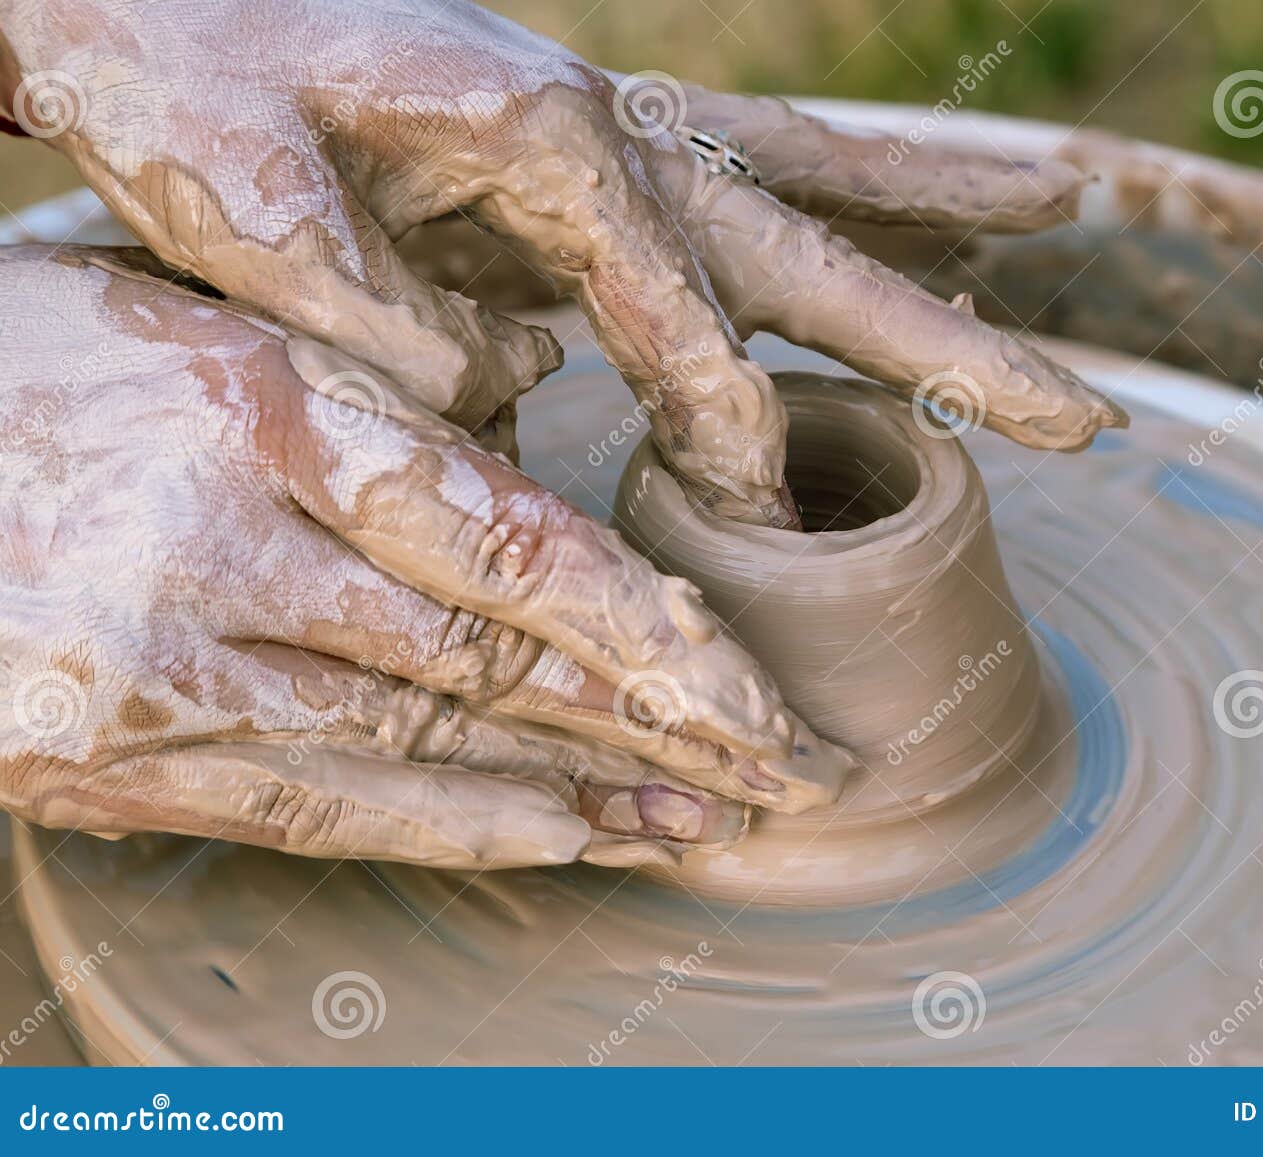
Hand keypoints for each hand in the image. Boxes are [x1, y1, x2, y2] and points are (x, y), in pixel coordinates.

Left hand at [0, 0, 1125, 524]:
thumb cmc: (180, 79)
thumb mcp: (246, 201)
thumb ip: (381, 316)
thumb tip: (507, 390)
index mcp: (544, 132)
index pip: (683, 311)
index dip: (724, 420)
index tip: (752, 507)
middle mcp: (609, 121)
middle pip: (814, 240)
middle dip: (951, 338)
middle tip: (1082, 415)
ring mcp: (609, 130)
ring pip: (809, 177)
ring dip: (937, 209)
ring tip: (1066, 207)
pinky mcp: (589, 155)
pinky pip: (745, 181)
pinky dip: (847, 198)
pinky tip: (915, 219)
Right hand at [0, 246, 851, 868]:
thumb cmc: (29, 370)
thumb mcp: (201, 338)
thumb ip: (360, 418)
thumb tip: (527, 484)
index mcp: (260, 407)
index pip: (511, 545)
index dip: (652, 634)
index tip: (757, 688)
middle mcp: (219, 542)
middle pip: (497, 664)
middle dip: (662, 727)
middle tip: (787, 770)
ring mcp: (159, 669)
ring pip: (431, 749)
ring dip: (584, 791)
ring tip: (703, 820)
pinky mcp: (109, 763)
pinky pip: (324, 809)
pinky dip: (462, 823)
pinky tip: (565, 837)